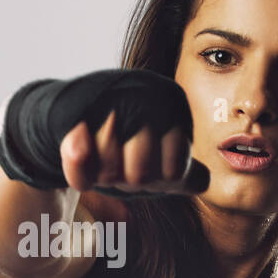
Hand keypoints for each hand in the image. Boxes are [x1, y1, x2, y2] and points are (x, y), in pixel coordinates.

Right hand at [59, 109, 208, 197]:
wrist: (73, 109)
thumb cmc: (125, 135)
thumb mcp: (161, 151)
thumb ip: (185, 171)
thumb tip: (204, 182)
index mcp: (172, 105)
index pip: (175, 172)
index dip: (159, 180)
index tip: (149, 164)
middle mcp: (145, 96)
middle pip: (141, 176)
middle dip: (127, 179)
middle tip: (119, 161)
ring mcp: (110, 100)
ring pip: (109, 172)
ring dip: (102, 174)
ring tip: (99, 152)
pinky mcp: (75, 111)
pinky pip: (79, 160)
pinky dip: (78, 173)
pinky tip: (80, 157)